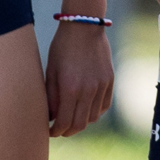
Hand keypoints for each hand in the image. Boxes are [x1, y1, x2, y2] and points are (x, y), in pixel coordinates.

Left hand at [45, 20, 114, 136]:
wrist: (84, 27)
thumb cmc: (62, 48)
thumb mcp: (51, 72)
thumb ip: (51, 97)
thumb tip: (51, 117)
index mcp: (69, 89)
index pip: (63, 122)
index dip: (55, 131)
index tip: (49, 131)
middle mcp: (88, 91)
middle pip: (79, 125)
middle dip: (67, 131)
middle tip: (59, 130)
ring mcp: (101, 86)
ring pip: (93, 118)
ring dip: (81, 122)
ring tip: (72, 117)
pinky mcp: (110, 81)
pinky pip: (103, 106)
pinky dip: (94, 112)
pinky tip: (85, 107)